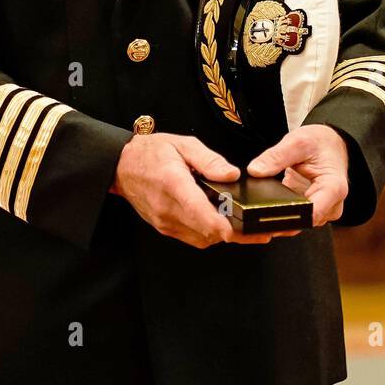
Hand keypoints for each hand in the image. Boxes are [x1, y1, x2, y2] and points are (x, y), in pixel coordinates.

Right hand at [109, 133, 301, 248]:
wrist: (120, 166)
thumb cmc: (151, 152)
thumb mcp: (184, 145)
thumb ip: (210, 161)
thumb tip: (233, 174)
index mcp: (175, 186)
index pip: (201, 214)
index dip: (225, 226)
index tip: (247, 228)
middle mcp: (169, 210)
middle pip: (207, 234)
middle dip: (237, 234)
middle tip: (264, 231)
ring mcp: (166, 222)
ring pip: (202, 240)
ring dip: (225, 236)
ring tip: (251, 229)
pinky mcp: (165, 227)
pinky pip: (193, 238)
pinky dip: (210, 234)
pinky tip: (225, 224)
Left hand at [247, 124, 348, 226]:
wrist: (330, 145)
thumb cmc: (320, 143)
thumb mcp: (297, 142)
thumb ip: (275, 156)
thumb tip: (255, 171)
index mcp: (333, 188)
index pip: (310, 214)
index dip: (286, 218)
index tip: (263, 215)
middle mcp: (332, 205)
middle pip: (303, 222)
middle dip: (278, 219)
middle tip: (253, 212)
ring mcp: (324, 211)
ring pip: (299, 224)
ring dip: (279, 218)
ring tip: (259, 207)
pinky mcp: (314, 212)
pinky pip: (297, 219)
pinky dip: (283, 214)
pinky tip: (269, 206)